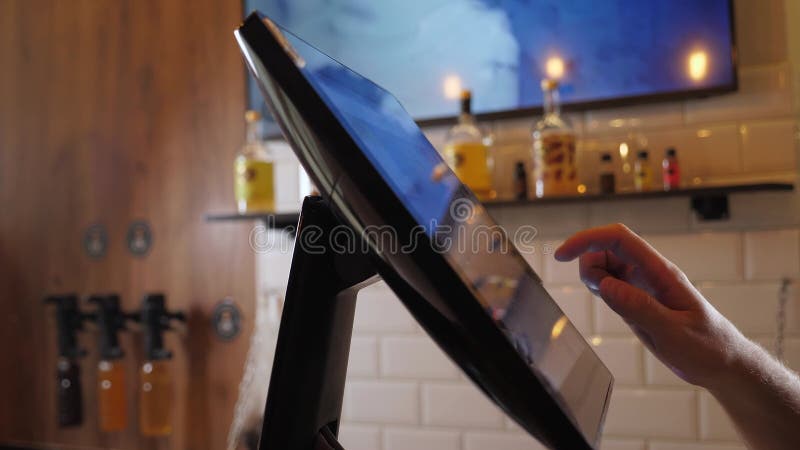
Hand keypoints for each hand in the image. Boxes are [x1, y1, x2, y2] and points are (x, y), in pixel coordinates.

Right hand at [554, 223, 745, 388]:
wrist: (724, 364)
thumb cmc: (708, 348)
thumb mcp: (673, 332)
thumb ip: (638, 307)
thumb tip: (604, 284)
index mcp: (661, 272)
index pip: (619, 239)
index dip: (587, 239)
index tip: (562, 255)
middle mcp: (650, 273)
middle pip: (606, 249)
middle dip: (589, 265)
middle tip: (599, 295)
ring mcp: (643, 285)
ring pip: (605, 266)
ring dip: (594, 279)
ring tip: (614, 306)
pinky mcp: (638, 299)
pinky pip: (611, 284)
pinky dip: (601, 290)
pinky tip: (614, 307)